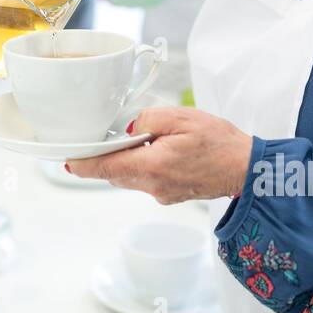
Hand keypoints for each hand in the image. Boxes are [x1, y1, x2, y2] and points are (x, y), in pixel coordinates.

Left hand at [66, 107, 254, 204]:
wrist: (247, 168)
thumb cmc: (219, 142)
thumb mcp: (181, 118)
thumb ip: (147, 119)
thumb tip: (126, 126)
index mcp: (152, 166)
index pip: (104, 167)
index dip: (81, 164)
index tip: (66, 159)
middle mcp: (152, 185)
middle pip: (113, 172)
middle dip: (105, 155)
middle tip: (104, 135)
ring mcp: (160, 194)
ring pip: (127, 176)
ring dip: (125, 159)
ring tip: (139, 138)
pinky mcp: (168, 195)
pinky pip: (144, 179)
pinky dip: (142, 165)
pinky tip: (157, 150)